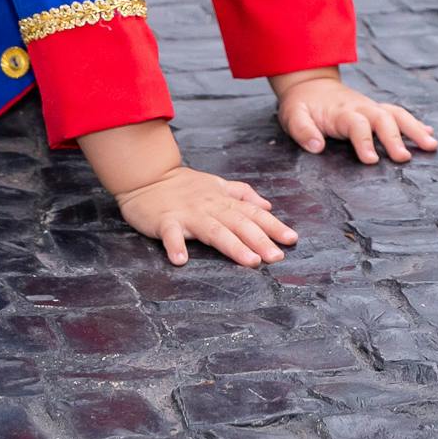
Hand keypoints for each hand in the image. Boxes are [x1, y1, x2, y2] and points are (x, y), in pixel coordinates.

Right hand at [77, 117, 298, 265]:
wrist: (146, 176)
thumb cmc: (182, 185)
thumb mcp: (216, 184)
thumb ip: (242, 194)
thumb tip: (268, 206)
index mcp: (222, 200)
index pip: (253, 213)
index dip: (273, 226)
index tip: (291, 239)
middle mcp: (210, 207)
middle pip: (239, 223)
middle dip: (260, 240)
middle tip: (277, 257)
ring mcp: (187, 214)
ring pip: (214, 230)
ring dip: (233, 246)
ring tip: (250, 261)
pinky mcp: (164, 221)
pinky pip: (170, 234)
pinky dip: (175, 246)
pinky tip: (181, 260)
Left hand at [273, 71, 437, 164]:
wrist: (310, 84)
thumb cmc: (301, 104)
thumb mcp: (292, 116)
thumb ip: (302, 131)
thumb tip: (316, 147)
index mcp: (341, 111)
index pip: (357, 125)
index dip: (365, 141)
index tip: (372, 160)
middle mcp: (361, 107)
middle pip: (384, 118)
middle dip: (396, 137)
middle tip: (405, 158)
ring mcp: (371, 107)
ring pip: (398, 115)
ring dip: (415, 129)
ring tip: (432, 145)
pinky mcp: (376, 111)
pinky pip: (399, 115)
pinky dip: (415, 124)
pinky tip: (430, 134)